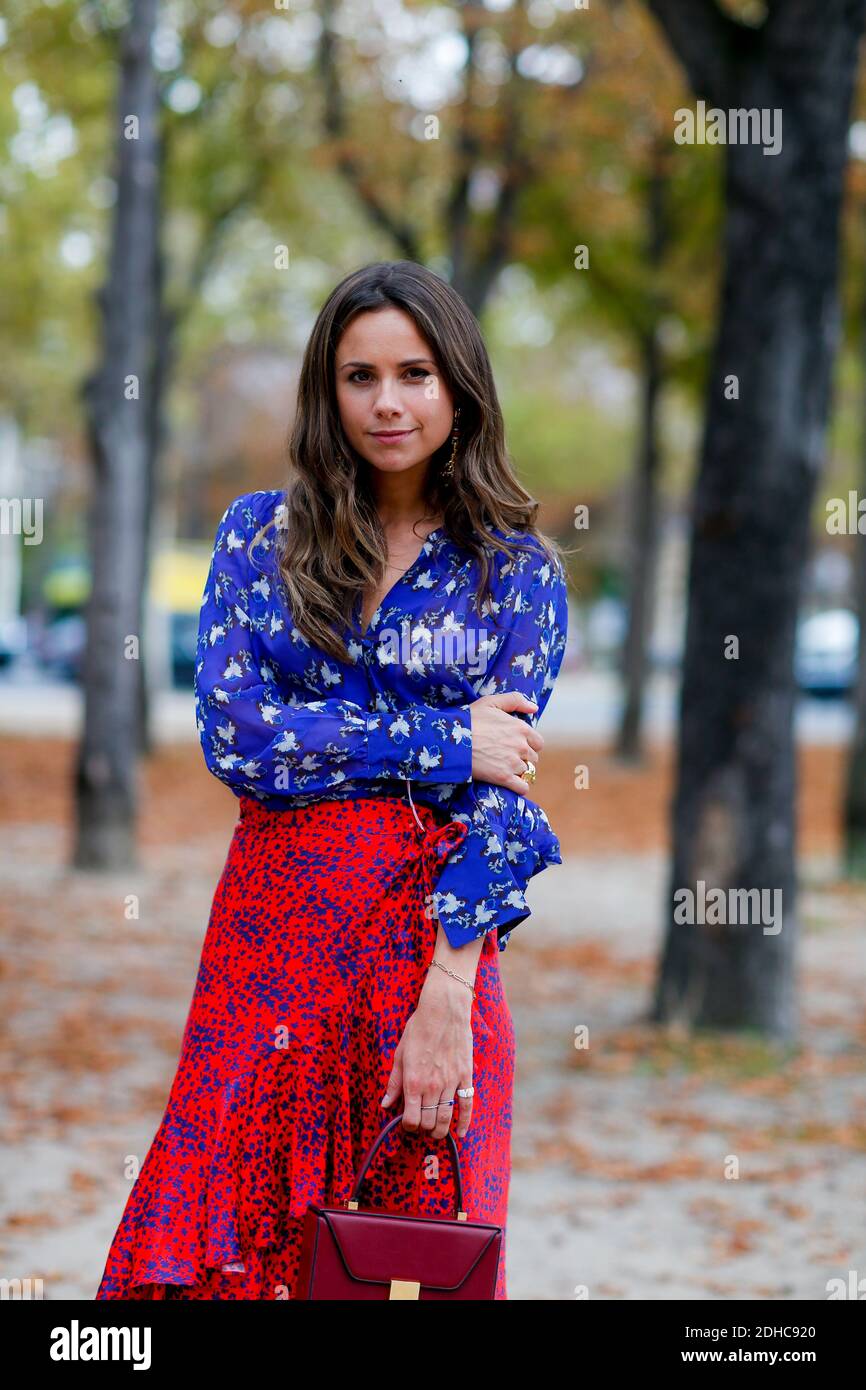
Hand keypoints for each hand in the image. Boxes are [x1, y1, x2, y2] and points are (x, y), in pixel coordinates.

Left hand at [380, 968, 473, 1139]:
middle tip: (420, 1127)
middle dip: (423, 1130)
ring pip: (446, 1118)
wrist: (444, 1009)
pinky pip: (467, 1105)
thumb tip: (385, 1104)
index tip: (406, 1124)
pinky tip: (461, 1133)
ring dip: (440, 1131)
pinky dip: (465, 1122)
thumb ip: (394, 1082)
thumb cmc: (419, 1029)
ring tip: (435, 1132)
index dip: (407, 1127)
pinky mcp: (465, 1076)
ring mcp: (451, 1082)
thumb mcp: (400, 1054)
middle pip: (428, 1122)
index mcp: (413, 1081)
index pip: (410, 1119)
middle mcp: (431, 1086)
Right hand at [468, 691, 543, 794]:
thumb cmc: (469, 719)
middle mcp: (521, 746)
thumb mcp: (491, 702)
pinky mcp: (504, 778)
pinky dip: (519, 787)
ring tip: (502, 768)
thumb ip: (515, 700)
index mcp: (521, 728)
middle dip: (522, 758)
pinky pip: (522, 788)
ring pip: (526, 772)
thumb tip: (534, 708)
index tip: (515, 746)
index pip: (538, 742)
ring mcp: (513, 763)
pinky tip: (511, 783)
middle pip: (532, 758)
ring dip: (518, 772)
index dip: (528, 745)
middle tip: (505, 757)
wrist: (451, 740)